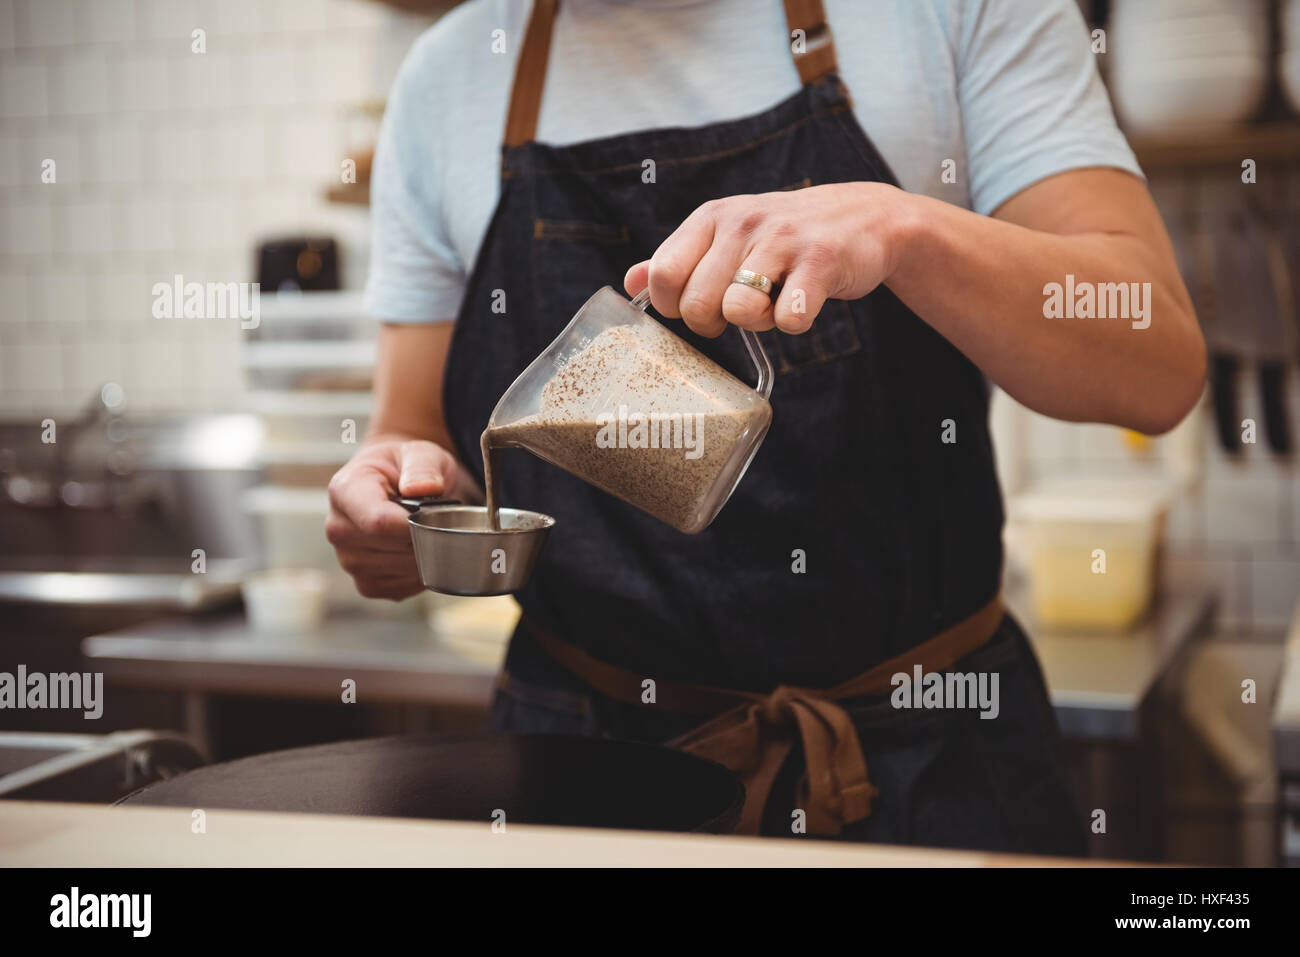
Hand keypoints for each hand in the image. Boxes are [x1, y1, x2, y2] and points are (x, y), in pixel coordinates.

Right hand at [325, 438, 459, 599]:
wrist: (394, 485)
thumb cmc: (405, 467)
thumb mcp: (418, 452)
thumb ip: (423, 466)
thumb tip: (424, 488)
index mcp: (344, 491)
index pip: (377, 522)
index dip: (412, 524)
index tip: (432, 513)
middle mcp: (338, 529)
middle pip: (391, 549)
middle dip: (423, 536)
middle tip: (431, 517)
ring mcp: (349, 561)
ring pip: (401, 570)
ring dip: (424, 554)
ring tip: (421, 530)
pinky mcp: (365, 584)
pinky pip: (402, 588)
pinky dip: (420, 573)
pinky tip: (417, 549)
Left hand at [624, 182, 909, 337]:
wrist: (864, 218)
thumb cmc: (785, 238)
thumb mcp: (727, 237)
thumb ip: (678, 260)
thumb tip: (631, 284)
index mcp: (711, 217)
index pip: (663, 276)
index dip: (675, 306)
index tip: (700, 305)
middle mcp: (742, 223)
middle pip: (696, 304)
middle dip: (715, 323)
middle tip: (741, 309)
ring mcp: (782, 240)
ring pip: (738, 311)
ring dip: (757, 323)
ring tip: (774, 302)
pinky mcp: (820, 262)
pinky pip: (789, 318)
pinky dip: (793, 323)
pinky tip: (802, 303)